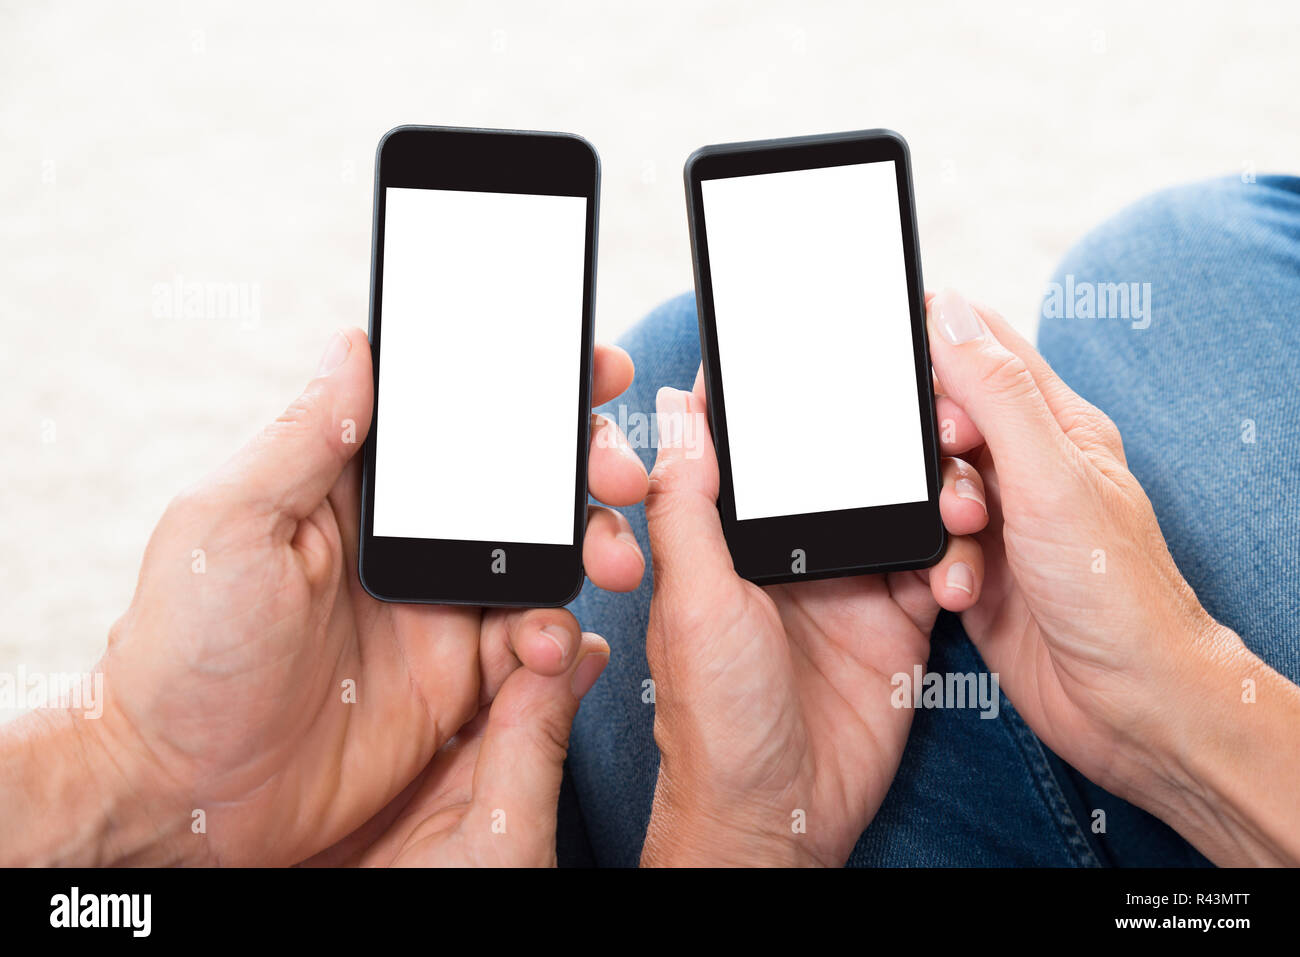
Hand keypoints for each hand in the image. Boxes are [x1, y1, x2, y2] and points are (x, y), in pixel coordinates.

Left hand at [0, 328, 645, 865]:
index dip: (527, 384)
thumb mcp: (228, 528)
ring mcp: (438, 607)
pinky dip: (561, 635)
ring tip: (613, 560)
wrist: (185, 795)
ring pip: (544, 554)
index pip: (455, 414)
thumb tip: (355, 344)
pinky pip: (534, 642)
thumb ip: (303, 439)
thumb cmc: (181, 653)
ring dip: (592, 542)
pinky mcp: (458, 679)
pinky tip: (552, 643)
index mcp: (354, 487)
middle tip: (620, 472)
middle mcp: (407, 538)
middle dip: (585, 463)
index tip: (592, 367)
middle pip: (520, 480)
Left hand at [639, 368, 989, 865]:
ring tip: (950, 474)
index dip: (764, 395)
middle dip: (872, 427)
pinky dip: (958, 548)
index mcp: (728, 538)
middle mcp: (789, 550)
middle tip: (913, 391)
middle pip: (835, 461)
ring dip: (926, 482)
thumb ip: (690, 507)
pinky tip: (965, 541)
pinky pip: (937, 563)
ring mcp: (847, 581)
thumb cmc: (716, 719)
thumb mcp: (695, 601)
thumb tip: (678, 411)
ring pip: (896, 502)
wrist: (779, 815)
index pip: (747, 447)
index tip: (793, 337)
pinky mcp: (898, 620)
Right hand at [925, 288, 1299, 863]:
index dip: (939, 346)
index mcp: (1059, 426)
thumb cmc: (1114, 591)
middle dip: (929, 448)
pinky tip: (958, 590)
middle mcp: (1030, 469)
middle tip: (947, 479)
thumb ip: (996, 393)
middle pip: (947, 421)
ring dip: (934, 514)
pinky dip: (934, 565)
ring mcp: (1004, 524)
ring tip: (964, 541)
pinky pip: (929, 548)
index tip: (896, 366)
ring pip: (931, 488)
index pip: (988, 350)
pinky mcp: (980, 575)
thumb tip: (948, 313)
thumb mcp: (1048, 477)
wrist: (1130, 705)